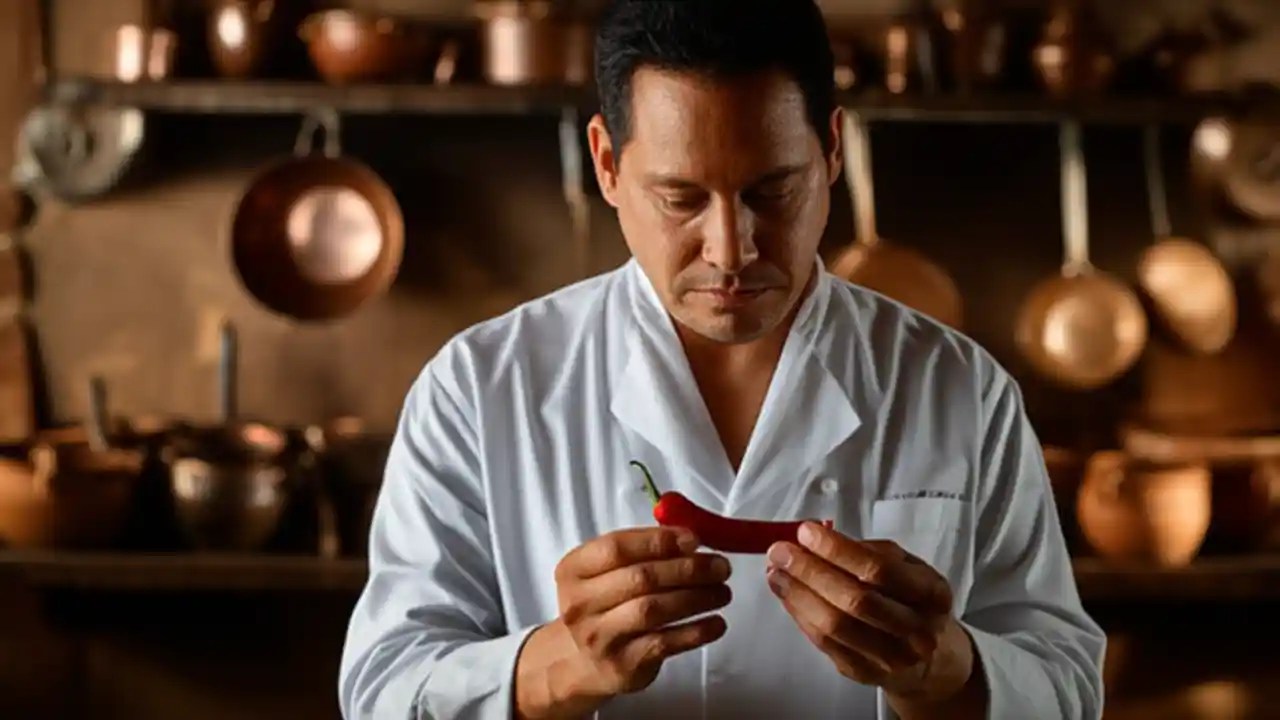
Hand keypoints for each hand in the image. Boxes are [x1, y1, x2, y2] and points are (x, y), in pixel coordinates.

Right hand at [515, 527, 731, 717]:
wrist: (585, 662)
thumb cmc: (605, 605)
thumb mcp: (608, 572)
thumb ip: (642, 549)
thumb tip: (691, 537)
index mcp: (573, 570)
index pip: (615, 548)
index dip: (658, 541)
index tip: (693, 539)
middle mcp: (579, 604)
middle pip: (640, 578)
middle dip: (687, 569)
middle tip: (720, 566)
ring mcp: (599, 637)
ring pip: (653, 610)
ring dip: (696, 598)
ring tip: (722, 591)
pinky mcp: (622, 665)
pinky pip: (665, 644)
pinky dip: (696, 631)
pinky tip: (717, 623)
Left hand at [764, 522, 974, 705]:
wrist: (930, 658)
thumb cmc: (912, 601)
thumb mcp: (907, 566)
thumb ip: (869, 550)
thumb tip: (818, 538)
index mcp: (931, 594)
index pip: (879, 570)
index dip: (838, 550)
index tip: (807, 533)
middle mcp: (916, 631)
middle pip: (854, 599)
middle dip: (810, 571)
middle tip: (781, 551)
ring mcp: (891, 657)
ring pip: (834, 625)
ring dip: (797, 594)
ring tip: (776, 571)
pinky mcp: (864, 673)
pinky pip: (824, 642)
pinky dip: (800, 614)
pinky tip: (787, 594)